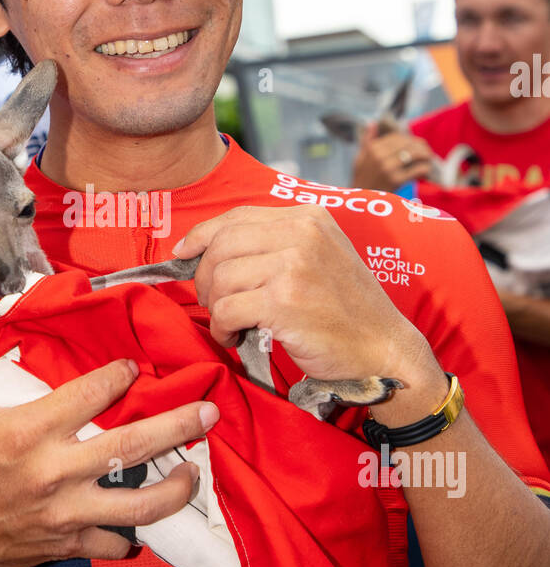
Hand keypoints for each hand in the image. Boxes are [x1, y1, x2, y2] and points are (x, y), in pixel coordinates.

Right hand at [0, 296, 217, 566]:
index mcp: (28, 431)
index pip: (92, 394)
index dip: (120, 376)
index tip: (132, 367)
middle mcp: (55, 472)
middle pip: (134, 446)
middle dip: (178, 426)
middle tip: (209, 411)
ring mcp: (65, 514)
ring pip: (138, 505)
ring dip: (175, 489)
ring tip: (194, 471)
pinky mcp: (65, 544)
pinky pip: (114, 544)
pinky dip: (133, 537)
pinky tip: (146, 523)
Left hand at [172, 205, 440, 394]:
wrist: (384, 349)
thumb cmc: (345, 310)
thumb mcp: (318, 257)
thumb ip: (275, 244)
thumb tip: (208, 246)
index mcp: (308, 217)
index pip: (237, 216)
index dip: (202, 234)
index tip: (182, 253)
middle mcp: (302, 233)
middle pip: (222, 244)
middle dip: (204, 277)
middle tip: (212, 302)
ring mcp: (294, 265)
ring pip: (220, 278)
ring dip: (215, 307)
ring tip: (230, 324)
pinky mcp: (285, 301)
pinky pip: (227, 309)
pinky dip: (222, 328)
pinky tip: (235, 337)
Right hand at [351, 122, 433, 191]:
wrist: (359, 204)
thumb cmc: (361, 181)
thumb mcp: (359, 159)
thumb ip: (367, 141)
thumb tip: (372, 123)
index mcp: (372, 149)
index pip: (396, 137)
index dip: (409, 140)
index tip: (416, 145)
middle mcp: (379, 156)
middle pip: (407, 143)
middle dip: (420, 146)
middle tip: (427, 152)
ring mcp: (387, 168)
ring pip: (414, 154)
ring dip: (425, 155)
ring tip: (428, 160)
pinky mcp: (396, 180)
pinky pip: (417, 169)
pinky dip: (424, 169)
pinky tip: (424, 173)